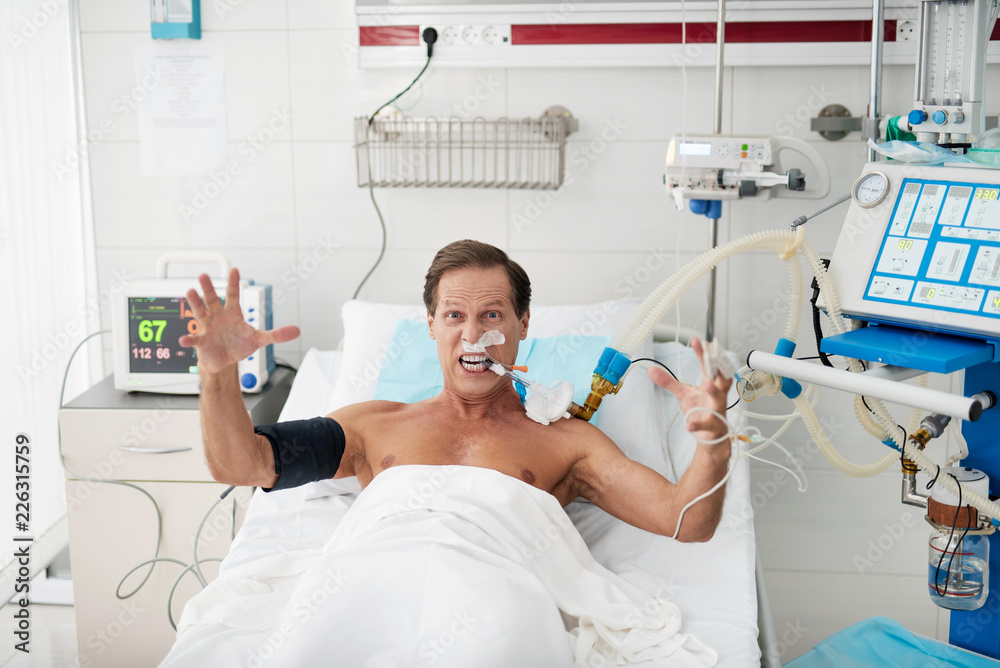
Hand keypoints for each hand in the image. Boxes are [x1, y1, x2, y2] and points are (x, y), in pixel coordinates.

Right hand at [178, 268, 299, 374]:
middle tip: (203, 275)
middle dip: (208, 288)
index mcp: (232, 313)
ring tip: (190, 291)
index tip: (235, 270)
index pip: (233, 295)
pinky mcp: (201, 342)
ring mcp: (208, 327)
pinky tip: (184, 339)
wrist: (225, 360)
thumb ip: (276, 334)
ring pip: (200, 313)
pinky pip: (194, 339)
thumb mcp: (259, 339)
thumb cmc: (238, 345)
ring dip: (195, 303)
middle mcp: (217, 317)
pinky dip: (189, 338)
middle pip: (212, 299)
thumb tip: (297, 330)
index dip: (234, 283)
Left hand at [647, 336, 732, 446]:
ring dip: (713, 390)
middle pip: (721, 378)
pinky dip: (698, 425)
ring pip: (719, 399)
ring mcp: (718, 411)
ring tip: (706, 384)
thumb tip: (651, 369)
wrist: (712, 437)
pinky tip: (689, 425)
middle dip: (718, 367)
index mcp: (711, 385)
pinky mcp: (715, 427)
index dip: (703, 353)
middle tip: (711, 356)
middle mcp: (717, 396)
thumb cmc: (702, 411)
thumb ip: (669, 382)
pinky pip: (708, 425)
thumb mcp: (683, 394)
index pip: (708, 366)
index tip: (697, 340)